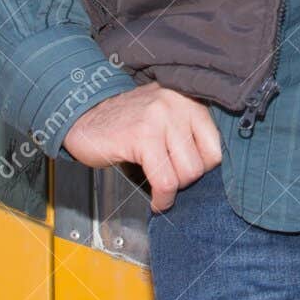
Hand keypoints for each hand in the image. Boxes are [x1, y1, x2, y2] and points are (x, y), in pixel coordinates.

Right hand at [62, 83, 222, 211]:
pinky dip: (161, 199)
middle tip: (166, 180)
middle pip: (201, 164)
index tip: (183, 173)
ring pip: (185, 174)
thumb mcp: (164, 116)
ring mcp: (159, 118)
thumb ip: (187, 133)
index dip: (200, 169)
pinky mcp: (142, 136)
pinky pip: (164, 181)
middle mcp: (176, 104)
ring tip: (159, 188)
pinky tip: (155, 199)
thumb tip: (209, 169)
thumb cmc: (125, 123)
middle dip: (183, 182)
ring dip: (172, 191)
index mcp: (187, 99)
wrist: (84, 117)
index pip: (215, 148)